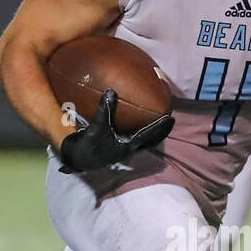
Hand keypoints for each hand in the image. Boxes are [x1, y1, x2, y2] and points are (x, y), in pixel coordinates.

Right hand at [59, 89, 173, 172]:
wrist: (78, 158)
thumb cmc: (88, 145)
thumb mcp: (96, 127)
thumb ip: (104, 110)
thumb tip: (111, 91)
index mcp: (127, 146)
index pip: (148, 135)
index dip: (160, 127)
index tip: (171, 118)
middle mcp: (129, 149)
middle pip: (151, 142)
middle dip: (161, 132)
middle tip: (171, 121)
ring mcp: (125, 149)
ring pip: (145, 142)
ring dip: (153, 133)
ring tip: (160, 123)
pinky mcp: (119, 147)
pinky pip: (135, 139)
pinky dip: (141, 132)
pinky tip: (139, 123)